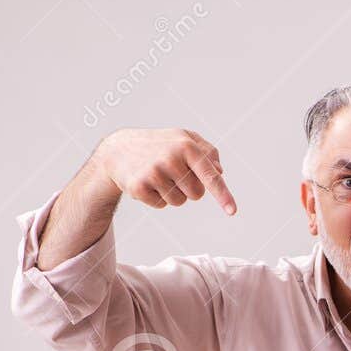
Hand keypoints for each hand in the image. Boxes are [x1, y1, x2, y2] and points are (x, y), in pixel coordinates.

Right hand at [94, 127, 236, 214]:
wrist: (118, 150)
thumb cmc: (160, 145)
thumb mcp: (184, 138)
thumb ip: (208, 152)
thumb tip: (219, 171)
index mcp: (186, 145)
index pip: (210, 175)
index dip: (223, 195)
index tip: (232, 211)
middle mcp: (170, 158)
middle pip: (197, 194)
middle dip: (188, 188)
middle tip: (172, 172)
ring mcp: (153, 173)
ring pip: (180, 202)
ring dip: (173, 193)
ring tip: (158, 175)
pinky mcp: (139, 187)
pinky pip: (162, 205)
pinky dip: (157, 198)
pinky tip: (147, 182)